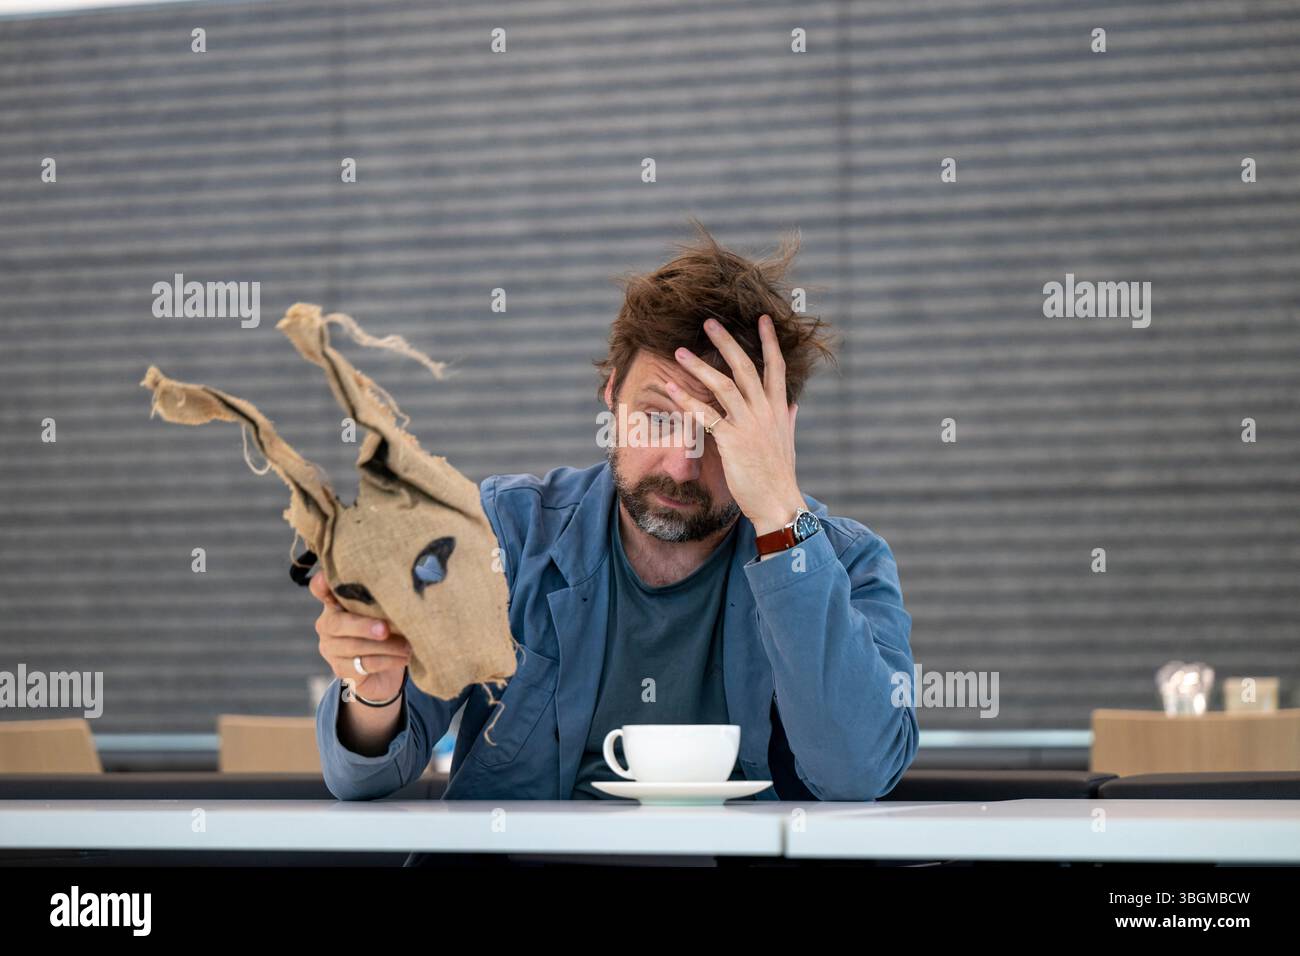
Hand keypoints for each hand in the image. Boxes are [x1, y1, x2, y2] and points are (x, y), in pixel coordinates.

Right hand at [310, 572, 410, 702]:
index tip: (325, 578)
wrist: (385, 673)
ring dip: (385, 646)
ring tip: (407, 645)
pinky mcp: (342, 670)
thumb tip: (403, 594)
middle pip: (338, 623)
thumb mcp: (384, 613)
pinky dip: (388, 660)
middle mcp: (328, 625)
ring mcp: (331, 649)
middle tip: (385, 628)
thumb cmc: (386, 633)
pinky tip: (404, 657)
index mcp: (336, 604)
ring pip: (354, 646)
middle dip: (364, 626)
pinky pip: (365, 665)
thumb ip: (383, 602)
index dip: (321, 585)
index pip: (320, 590)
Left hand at [664, 314, 803, 535]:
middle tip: (709, 322)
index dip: (769, 341)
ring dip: (699, 367)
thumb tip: (792, 403)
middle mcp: (765, 412)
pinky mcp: (732, 441)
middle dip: (727, 342)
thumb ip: (788, 419)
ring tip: (680, 352)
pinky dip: (687, 401)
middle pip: (745, 367)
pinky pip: (706, 415)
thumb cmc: (779, 476)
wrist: (779, 503)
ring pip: (723, 385)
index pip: (777, 367)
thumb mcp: (787, 442)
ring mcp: (749, 425)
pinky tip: (671, 389)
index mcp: (779, 410)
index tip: (762, 319)